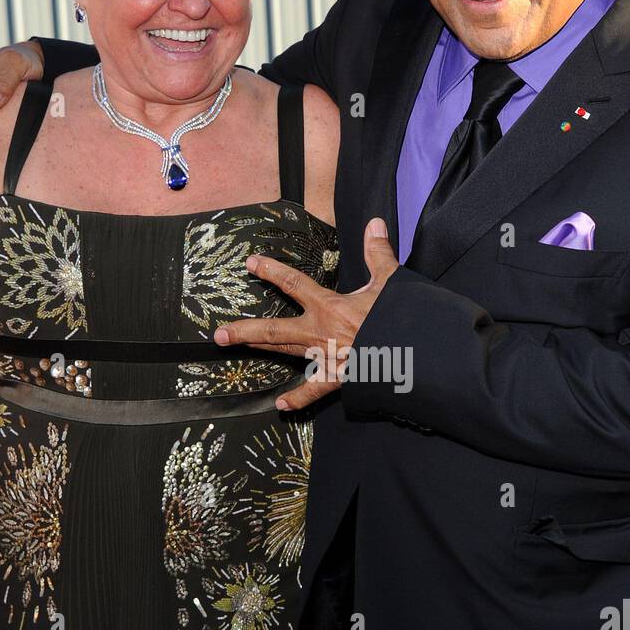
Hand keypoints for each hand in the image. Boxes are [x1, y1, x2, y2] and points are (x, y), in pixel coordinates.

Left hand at [213, 218, 399, 410]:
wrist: (410, 353)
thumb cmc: (398, 317)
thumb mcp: (389, 281)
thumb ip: (377, 253)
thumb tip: (374, 224)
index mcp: (329, 306)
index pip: (292, 283)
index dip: (270, 271)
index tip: (251, 264)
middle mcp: (318, 331)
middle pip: (273, 329)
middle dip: (244, 330)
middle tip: (219, 334)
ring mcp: (323, 356)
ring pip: (283, 352)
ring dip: (258, 350)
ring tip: (234, 349)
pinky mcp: (336, 378)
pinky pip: (313, 390)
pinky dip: (298, 398)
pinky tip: (281, 406)